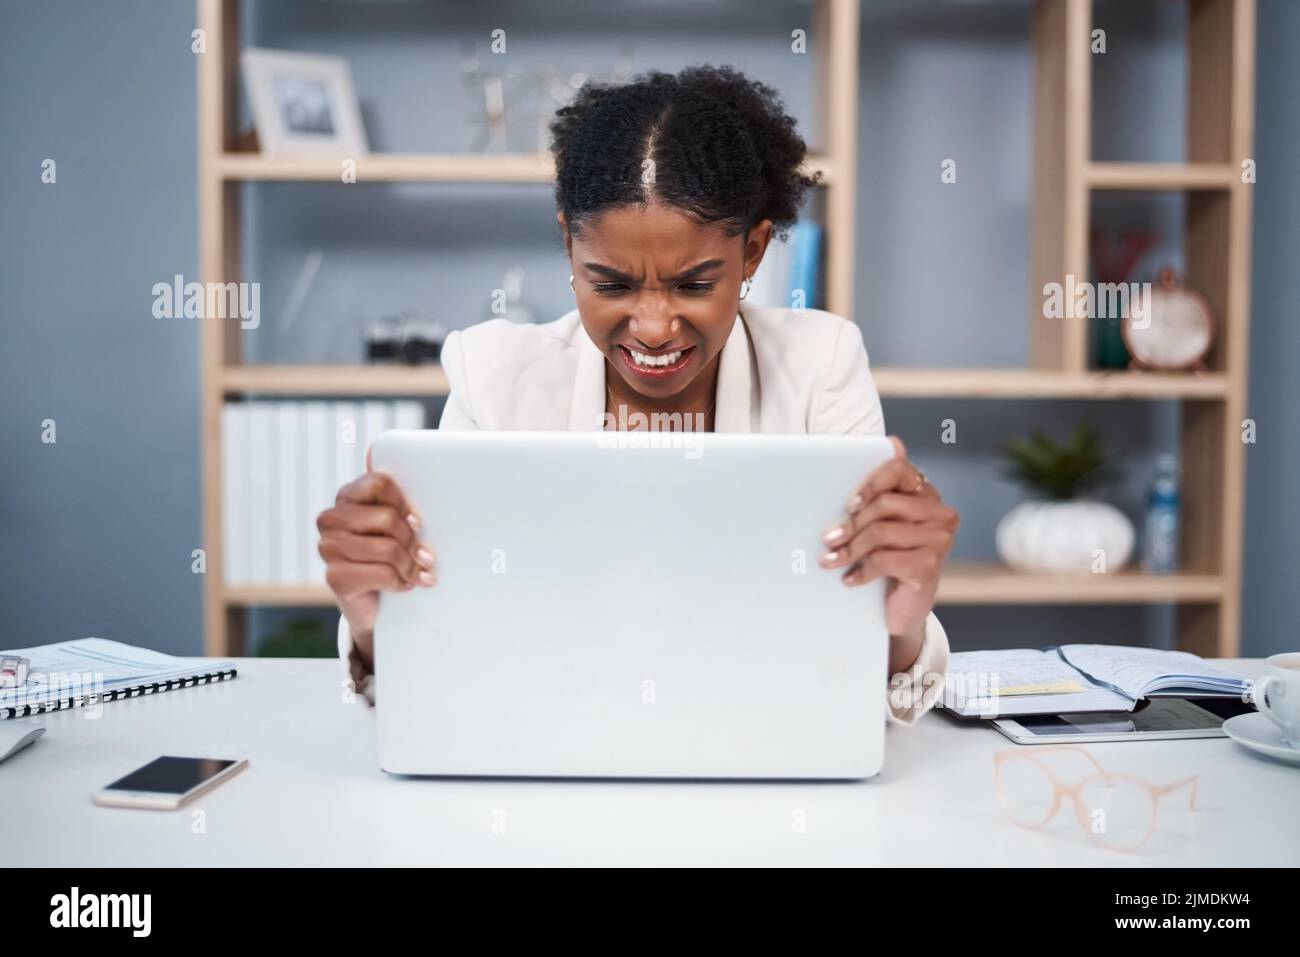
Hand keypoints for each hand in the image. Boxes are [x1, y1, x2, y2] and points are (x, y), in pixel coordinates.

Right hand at [316, 461, 435, 666]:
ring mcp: (328, 548)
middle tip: (425, 557)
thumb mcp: (397, 524)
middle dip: (412, 541)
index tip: (416, 523)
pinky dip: (400, 582)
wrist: (376, 604)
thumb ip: (394, 496)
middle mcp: (330, 519)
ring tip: (418, 573)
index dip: (405, 504)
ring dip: (411, 566)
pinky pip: (383, 574)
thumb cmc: (390, 556)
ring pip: (388, 549)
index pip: (380, 483)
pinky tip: (403, 585)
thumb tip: (373, 452)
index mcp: (346, 497)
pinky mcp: (335, 577)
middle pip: (387, 518)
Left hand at [818, 436, 957, 639]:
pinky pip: (885, 560)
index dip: (869, 483)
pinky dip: (861, 571)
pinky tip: (850, 579)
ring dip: (850, 549)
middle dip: (851, 523)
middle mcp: (940, 513)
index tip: (848, 504)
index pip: (899, 469)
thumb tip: (892, 442)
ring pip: (882, 532)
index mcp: (926, 494)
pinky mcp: (930, 566)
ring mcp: (939, 540)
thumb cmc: (889, 559)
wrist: (904, 607)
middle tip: (829, 539)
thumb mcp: (880, 524)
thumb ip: (879, 491)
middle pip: (886, 503)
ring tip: (831, 560)